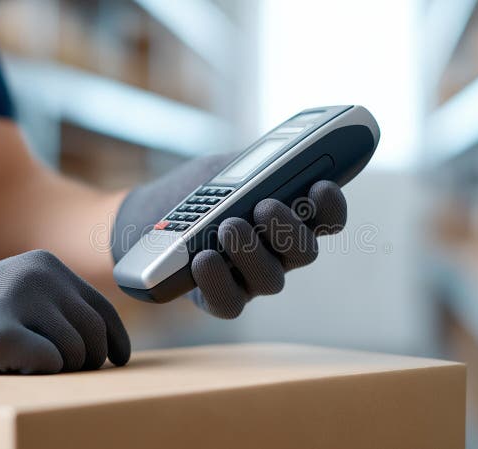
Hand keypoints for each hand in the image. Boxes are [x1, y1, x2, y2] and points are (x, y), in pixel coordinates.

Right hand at [0, 250, 129, 373]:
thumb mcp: (19, 292)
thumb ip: (57, 304)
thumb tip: (108, 343)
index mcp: (48, 266)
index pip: (102, 309)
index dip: (115, 340)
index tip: (117, 360)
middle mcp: (39, 276)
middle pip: (93, 334)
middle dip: (86, 361)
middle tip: (61, 371)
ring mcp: (18, 301)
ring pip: (76, 352)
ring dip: (59, 369)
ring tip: (27, 364)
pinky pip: (50, 363)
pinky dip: (39, 373)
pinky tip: (13, 367)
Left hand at [112, 154, 346, 318]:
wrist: (146, 216)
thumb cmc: (195, 190)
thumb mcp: (223, 169)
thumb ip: (251, 167)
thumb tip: (273, 161)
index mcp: (290, 215)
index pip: (326, 216)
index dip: (331, 205)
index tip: (320, 185)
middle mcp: (279, 252)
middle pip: (304, 251)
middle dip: (288, 228)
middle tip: (265, 206)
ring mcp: (252, 278)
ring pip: (271, 278)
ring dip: (251, 251)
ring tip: (227, 226)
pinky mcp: (221, 298)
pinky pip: (230, 303)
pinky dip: (218, 281)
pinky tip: (203, 258)